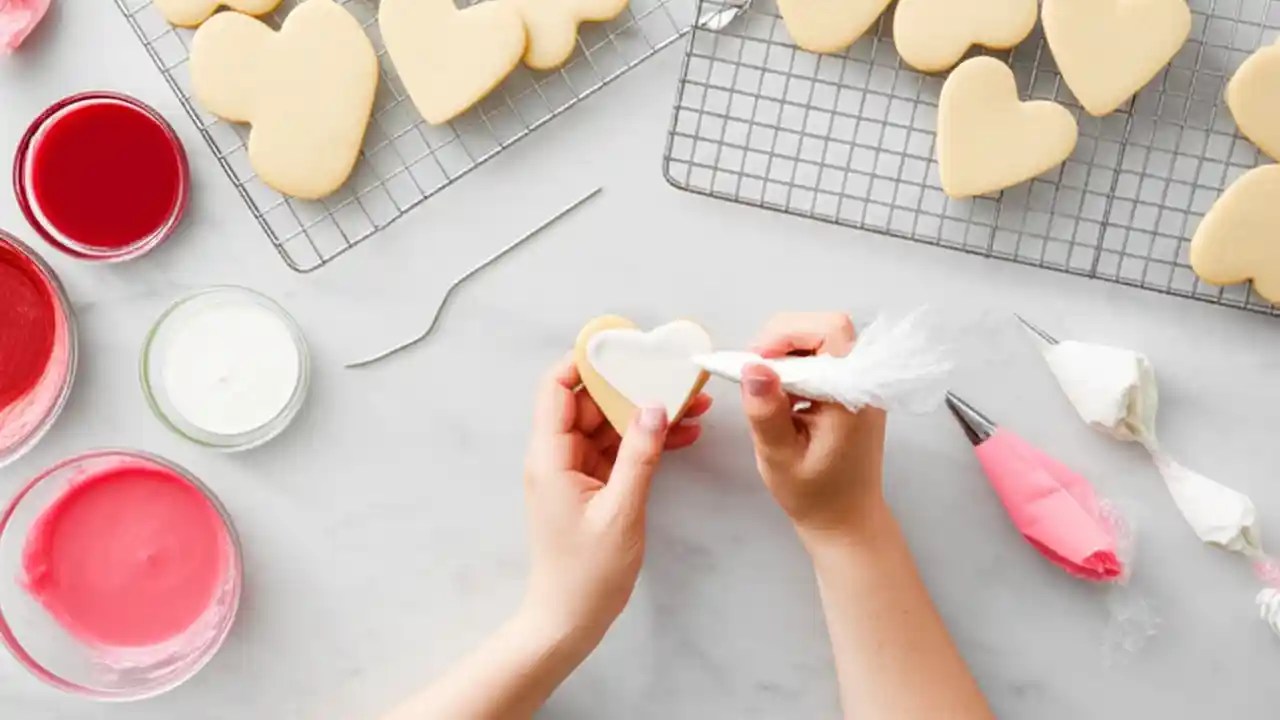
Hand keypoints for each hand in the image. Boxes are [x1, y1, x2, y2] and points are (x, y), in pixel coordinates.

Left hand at [521, 355, 710, 640]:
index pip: (557, 387)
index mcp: (550, 456)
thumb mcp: (621, 511)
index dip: (585, 360)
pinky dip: (644, 440)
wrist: (569, 620)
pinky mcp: (589, 485)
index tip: (623, 346)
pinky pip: (617, 449)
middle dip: (631, 385)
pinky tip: (680, 434)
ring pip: (608, 424)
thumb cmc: (585, 574)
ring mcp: (573, 471)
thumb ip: (639, 455)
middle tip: (671, 375)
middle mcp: (556, 456)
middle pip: (589, 401)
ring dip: (645, 413)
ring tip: (691, 404)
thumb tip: (655, 407)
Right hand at [740, 313, 887, 538]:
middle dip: (783, 340)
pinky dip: (795, 367)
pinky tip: (782, 396)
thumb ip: (766, 412)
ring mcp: (860, 384)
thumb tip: (752, 368)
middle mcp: (864, 382)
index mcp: (853, 395)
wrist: (846, 520)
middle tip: (755, 373)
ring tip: (766, 389)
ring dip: (787, 354)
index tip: (757, 363)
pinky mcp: (850, 390)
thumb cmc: (815, 495)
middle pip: (826, 327)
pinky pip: (822, 359)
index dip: (787, 335)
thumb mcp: (779, 457)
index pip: (830, 331)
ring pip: (822, 339)